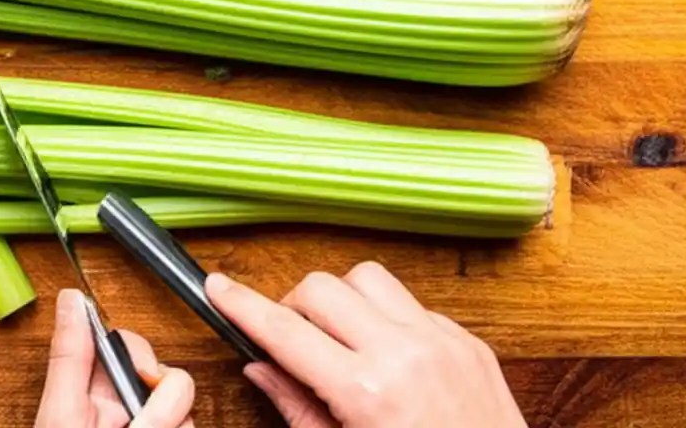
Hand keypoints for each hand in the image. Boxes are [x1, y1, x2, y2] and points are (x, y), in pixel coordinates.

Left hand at [35, 289, 195, 427]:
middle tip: (143, 426)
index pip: (132, 348)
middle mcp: (126, 408)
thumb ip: (71, 357)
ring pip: (187, 408)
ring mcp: (153, 425)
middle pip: (170, 376)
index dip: (142, 357)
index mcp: (96, 391)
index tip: (143, 376)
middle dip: (167, 401)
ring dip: (172, 422)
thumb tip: (71, 299)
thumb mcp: (62, 412)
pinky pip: (195, 427)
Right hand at [207, 262, 525, 427]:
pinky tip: (387, 357)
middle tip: (292, 342)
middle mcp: (405, 354)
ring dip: (343, 301)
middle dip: (295, 306)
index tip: (217, 287)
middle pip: (322, 287)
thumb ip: (296, 407)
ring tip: (340, 340)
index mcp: (367, 392)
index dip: (242, 305)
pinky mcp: (467, 341)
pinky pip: (412, 305)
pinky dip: (387, 319)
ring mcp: (442, 341)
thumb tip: (259, 366)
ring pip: (368, 279)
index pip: (284, 329)